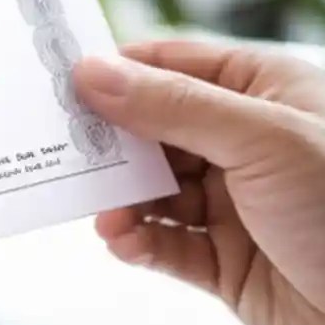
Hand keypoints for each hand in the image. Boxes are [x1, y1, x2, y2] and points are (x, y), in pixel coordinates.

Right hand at [73, 40, 324, 324]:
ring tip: (107, 216)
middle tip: (67, 154)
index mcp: (263, 92)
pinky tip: (126, 243)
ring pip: (150, 190)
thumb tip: (93, 73)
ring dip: (121, 202)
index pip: (171, 65)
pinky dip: (138, 242)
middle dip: (110, 145)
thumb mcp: (261, 140)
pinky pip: (162, 244)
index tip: (61, 83)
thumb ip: (171, 106)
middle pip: (150, 129)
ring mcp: (233, 202)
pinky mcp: (224, 259)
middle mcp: (245, 141)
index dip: (116, 73)